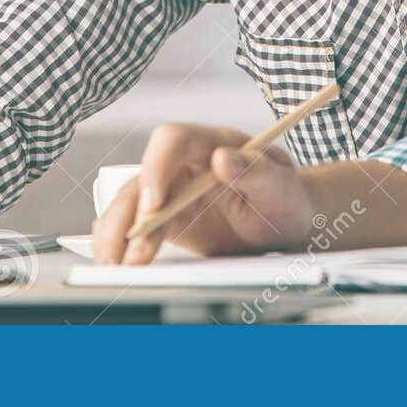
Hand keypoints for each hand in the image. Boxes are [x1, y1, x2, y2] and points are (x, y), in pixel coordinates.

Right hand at [91, 123, 317, 264]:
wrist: (286, 224)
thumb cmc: (286, 199)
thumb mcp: (281, 188)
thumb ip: (256, 171)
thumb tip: (223, 158)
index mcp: (214, 143)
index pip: (173, 140)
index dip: (157, 168)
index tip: (155, 206)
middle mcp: (186, 164)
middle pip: (142, 178)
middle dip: (131, 215)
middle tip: (133, 254)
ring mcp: (173, 191)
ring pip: (132, 204)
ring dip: (120, 235)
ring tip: (122, 266)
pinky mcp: (166, 218)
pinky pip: (133, 224)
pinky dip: (121, 242)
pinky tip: (120, 262)